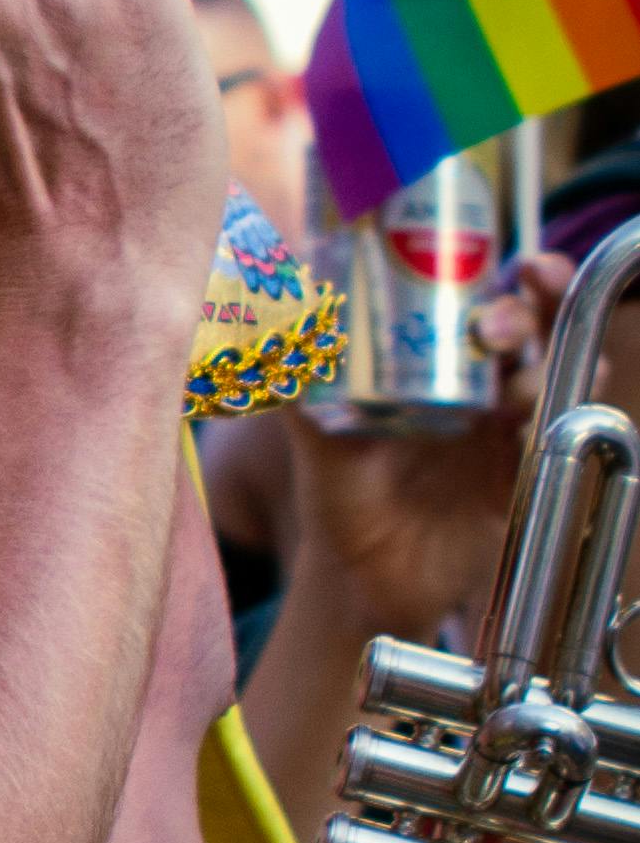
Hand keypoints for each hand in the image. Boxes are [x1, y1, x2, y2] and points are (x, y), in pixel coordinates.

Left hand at [278, 251, 572, 640]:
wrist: (358, 579)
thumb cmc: (341, 496)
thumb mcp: (316, 434)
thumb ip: (301, 382)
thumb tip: (278, 327)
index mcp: (446, 363)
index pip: (498, 298)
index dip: (522, 277)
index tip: (519, 263)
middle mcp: (488, 388)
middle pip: (544, 326)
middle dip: (537, 309)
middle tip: (494, 327)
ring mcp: (510, 433)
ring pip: (563, 378)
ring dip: (546, 371)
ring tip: (511, 389)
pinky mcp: (521, 483)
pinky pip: (557, 447)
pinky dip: (550, 435)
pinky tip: (522, 439)